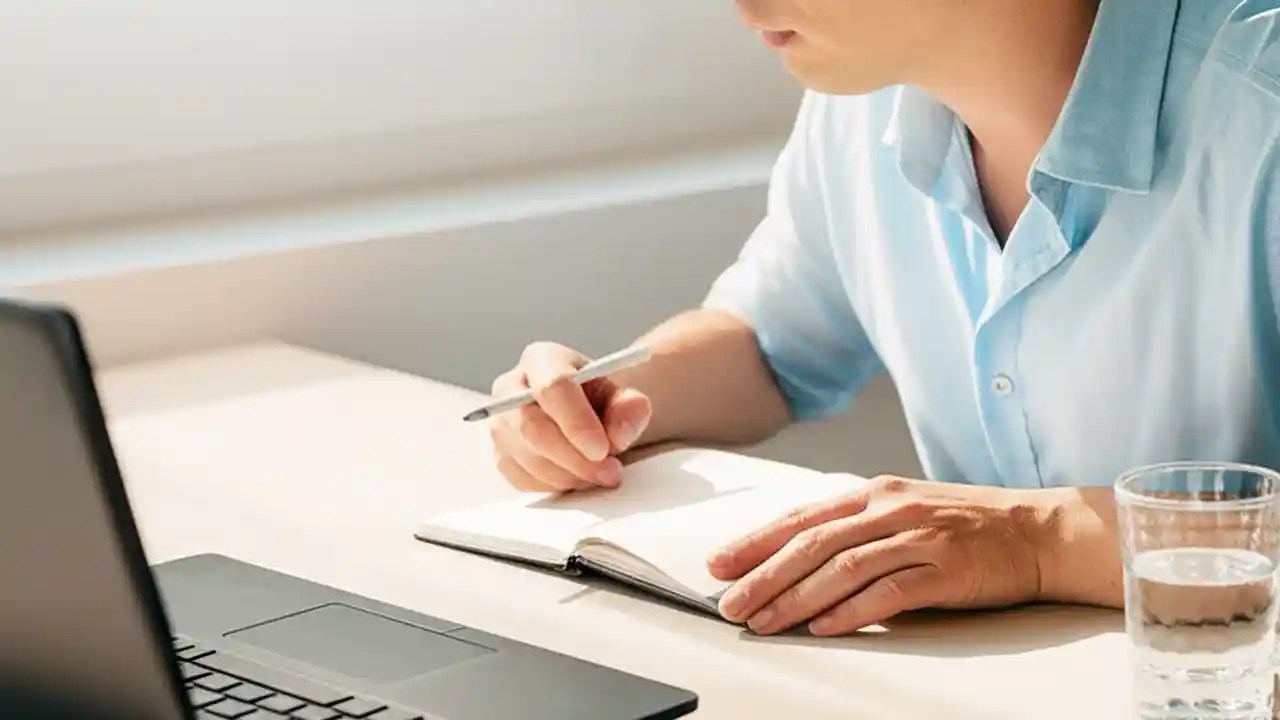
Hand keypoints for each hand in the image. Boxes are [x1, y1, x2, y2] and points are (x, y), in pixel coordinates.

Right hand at [488, 342, 651, 492]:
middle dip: (576, 458)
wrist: (584, 416)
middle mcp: (510, 388)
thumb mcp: (622, 397)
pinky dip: (555, 485)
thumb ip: (629, 409)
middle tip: (610, 471)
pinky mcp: (500, 454)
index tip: (602, 450)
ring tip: (600, 474)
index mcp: (542, 360)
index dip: (576, 422)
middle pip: (534, 427)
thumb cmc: (598, 402)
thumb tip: (620, 432)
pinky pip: (523, 478)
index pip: (553, 387)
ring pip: (528, 458)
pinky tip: (577, 476)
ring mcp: (500, 423)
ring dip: (570, 475)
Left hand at [707, 476, 1049, 635]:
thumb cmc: (966, 524)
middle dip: (763, 575)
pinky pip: (888, 592)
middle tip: (729, 604)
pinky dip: (851, 610)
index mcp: (874, 492)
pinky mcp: (944, 568)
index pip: (802, 518)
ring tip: (764, 622)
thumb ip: (856, 527)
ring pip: (842, 568)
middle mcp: (890, 509)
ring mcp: (918, 537)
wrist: (1039, 530)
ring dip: (796, 598)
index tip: (720, 564)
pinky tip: (823, 627)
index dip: (756, 542)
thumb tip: (798, 556)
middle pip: (812, 544)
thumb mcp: (904, 510)